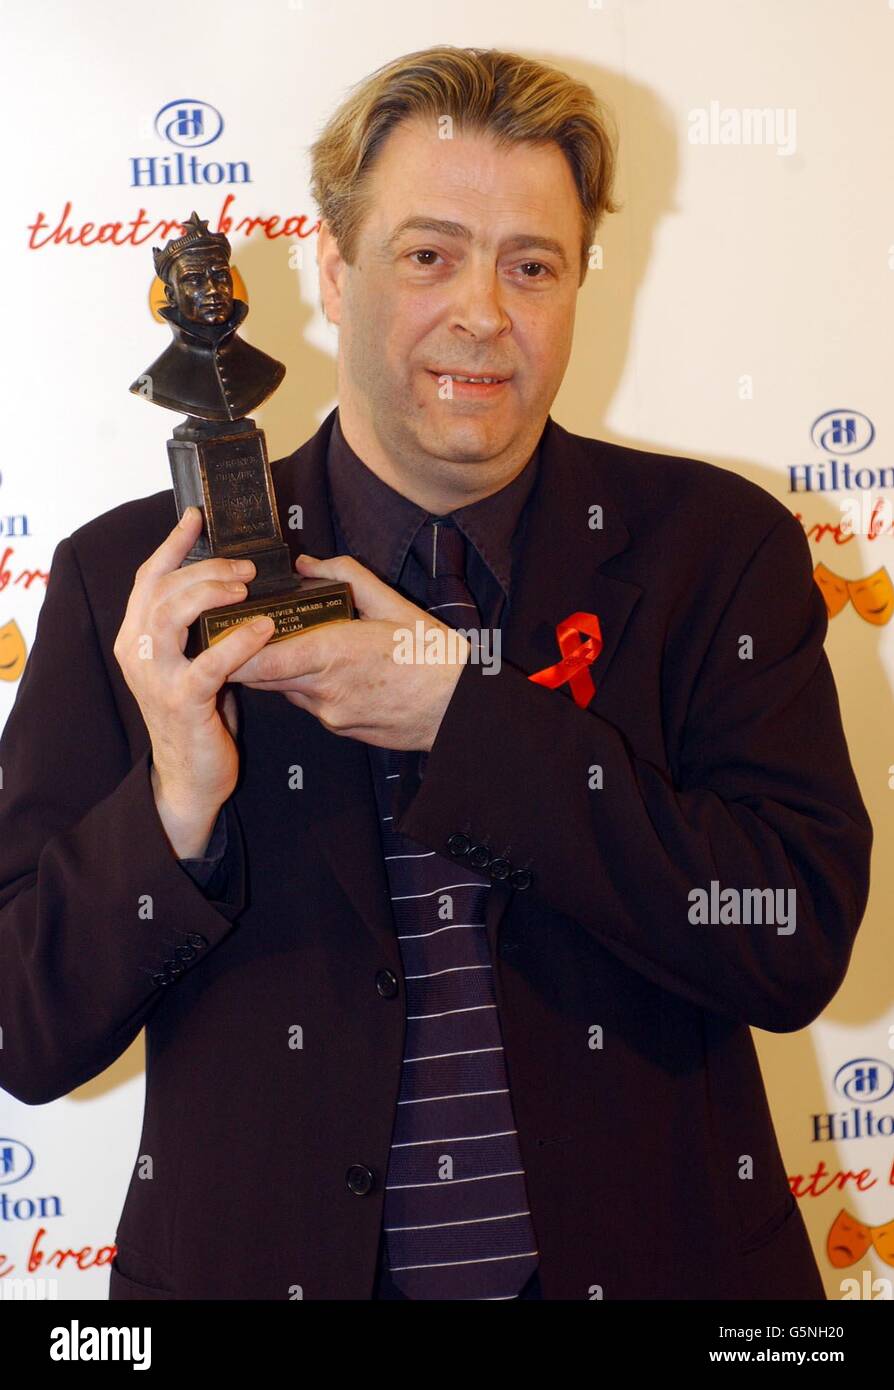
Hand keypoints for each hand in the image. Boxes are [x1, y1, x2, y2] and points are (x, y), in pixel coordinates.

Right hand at [113, 506, 276, 845]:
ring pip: (172, 615)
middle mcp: (136, 651)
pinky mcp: (182, 702)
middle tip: (246, 565)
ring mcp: (156, 677)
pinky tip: (264, 627)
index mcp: (136, 636)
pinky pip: (209, 663)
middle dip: (204, 568)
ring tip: (247, 587)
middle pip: (161, 588)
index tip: (196, 516)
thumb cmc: (198, 716)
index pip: (149, 578)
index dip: (172, 544)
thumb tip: (229, 583)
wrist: (190, 777)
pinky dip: (238, 641)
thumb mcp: (190, 662)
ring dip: (212, 593)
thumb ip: (196, 627)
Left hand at [227, 553, 470, 750]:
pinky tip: (330, 672)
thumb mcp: (394, 604)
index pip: (261, 660)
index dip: (231, 650)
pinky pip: (310, 706)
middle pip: (263, 678)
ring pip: (286, 692)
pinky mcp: (342, 730)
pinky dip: (308, 688)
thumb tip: (307, 564)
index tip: (216, 634)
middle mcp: (326, 690)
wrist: (461, 710)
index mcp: (334, 653)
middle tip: (235, 635)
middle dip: (246, 658)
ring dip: (280, 671)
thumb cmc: (434, 656)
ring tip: (292, 646)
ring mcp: (332, 715)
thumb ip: (347, 577)